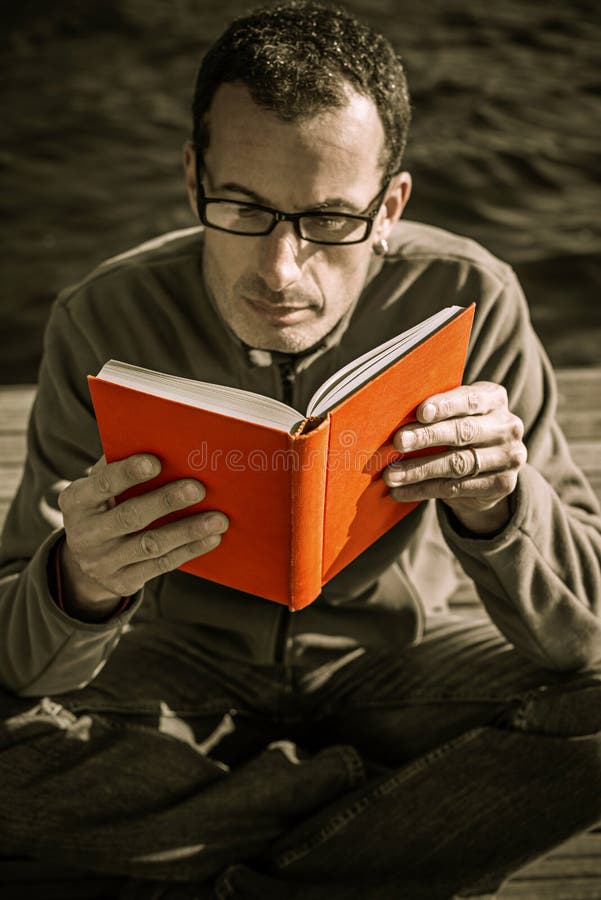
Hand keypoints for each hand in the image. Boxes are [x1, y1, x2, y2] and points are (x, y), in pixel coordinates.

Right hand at [58, 454, 227, 619]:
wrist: (86, 561)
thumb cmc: (105, 506)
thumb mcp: (100, 488)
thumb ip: (121, 468)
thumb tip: (164, 443)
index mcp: (76, 501)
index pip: (102, 484)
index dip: (128, 473)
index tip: (156, 461)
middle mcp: (85, 534)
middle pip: (130, 517)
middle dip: (167, 501)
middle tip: (199, 488)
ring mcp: (102, 562)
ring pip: (150, 545)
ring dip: (188, 530)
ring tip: (218, 518)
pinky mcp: (122, 582)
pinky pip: (161, 565)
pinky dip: (189, 549)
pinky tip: (211, 537)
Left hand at [383, 382, 526, 533]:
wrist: (487, 470)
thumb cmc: (459, 431)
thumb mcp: (453, 415)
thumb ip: (434, 413)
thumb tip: (393, 417)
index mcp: (494, 398)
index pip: (470, 400)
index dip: (445, 406)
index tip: (420, 412)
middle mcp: (507, 426)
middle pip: (463, 432)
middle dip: (427, 437)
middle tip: (398, 442)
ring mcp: (508, 457)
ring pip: (457, 463)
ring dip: (419, 470)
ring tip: (391, 475)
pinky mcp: (503, 484)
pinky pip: (456, 488)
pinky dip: (424, 490)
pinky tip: (401, 492)